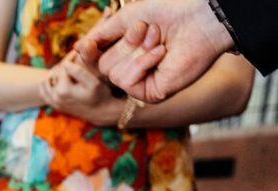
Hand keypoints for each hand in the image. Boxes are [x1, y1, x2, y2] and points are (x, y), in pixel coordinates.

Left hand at [39, 56, 116, 125]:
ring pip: (46, 79)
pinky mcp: (53, 104)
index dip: (72, 58)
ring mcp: (53, 102)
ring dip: (55, 73)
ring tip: (68, 72)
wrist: (99, 111)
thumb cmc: (99, 94)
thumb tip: (64, 63)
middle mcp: (56, 97)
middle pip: (54, 72)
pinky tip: (59, 80)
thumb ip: (79, 72)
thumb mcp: (93, 82)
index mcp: (63, 90)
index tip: (79, 55)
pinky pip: (43, 90)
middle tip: (74, 62)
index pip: (63, 65)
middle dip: (64, 65)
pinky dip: (48, 83)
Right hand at [74, 0, 230, 103]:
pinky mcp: (151, 94)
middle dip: (123, 44)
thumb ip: (102, 35)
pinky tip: (162, 53)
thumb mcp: (127, 18)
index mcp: (128, 52)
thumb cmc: (169, 11)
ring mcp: (143, 83)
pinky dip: (142, 63)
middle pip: (102, 67)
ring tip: (158, 40)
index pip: (97, 60)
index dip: (89, 53)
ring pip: (112, 75)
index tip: (84, 46)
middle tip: (147, 29)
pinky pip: (127, 82)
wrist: (199, 17)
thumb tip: (77, 49)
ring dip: (135, 52)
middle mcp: (134, 70)